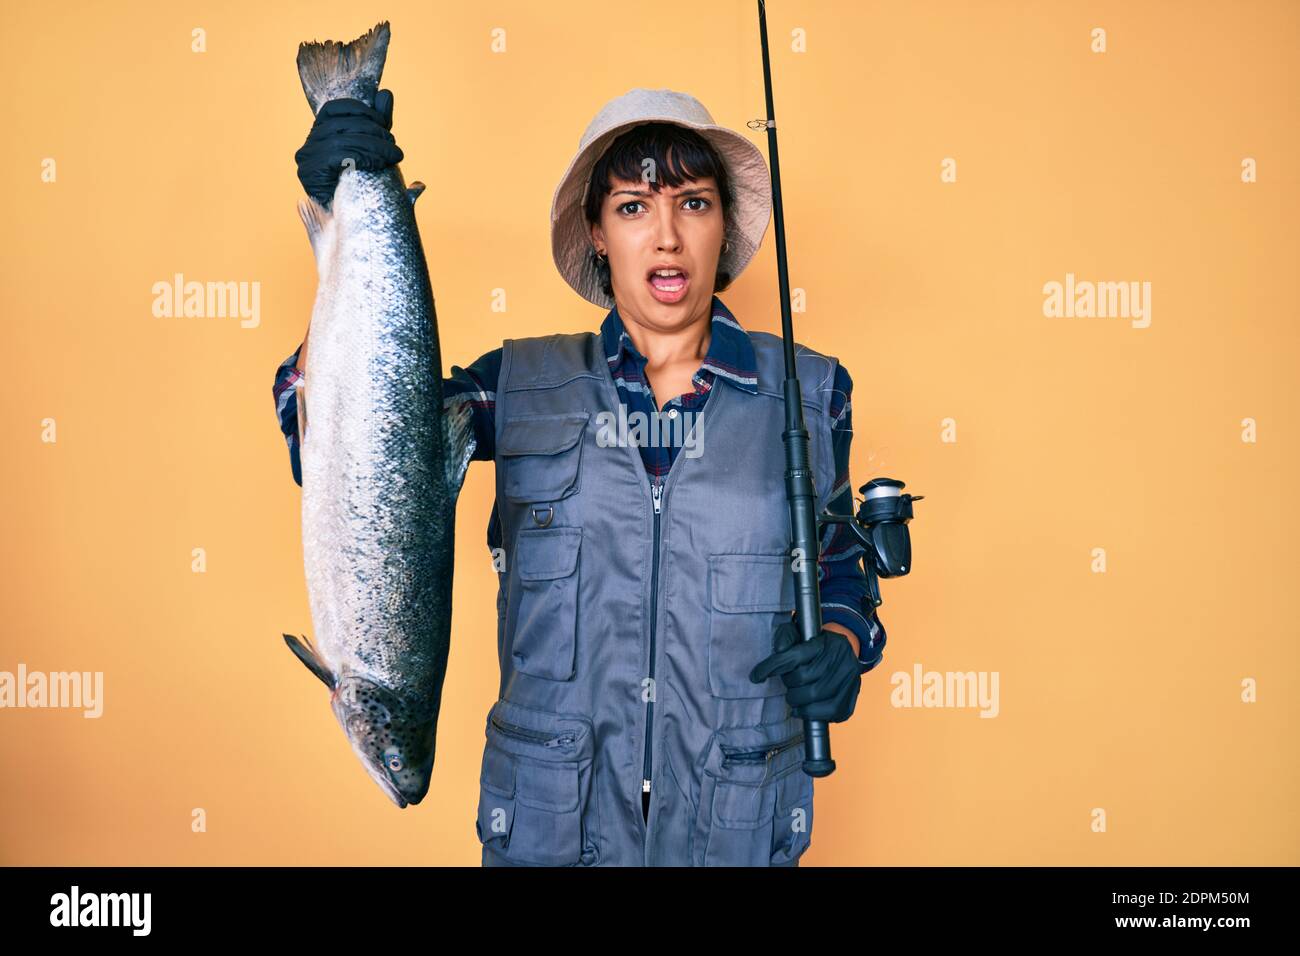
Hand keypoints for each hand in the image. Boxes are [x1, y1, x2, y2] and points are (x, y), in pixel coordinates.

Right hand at [295, 89, 403, 205]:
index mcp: (320, 135)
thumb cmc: (367, 191)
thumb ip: (378, 124)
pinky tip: (378, 165)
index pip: (334, 109)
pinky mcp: (309, 174)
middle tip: (395, 148)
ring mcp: (306, 160)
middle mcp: (308, 145)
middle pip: (341, 124)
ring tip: (394, 157)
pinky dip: (361, 157)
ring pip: (342, 140)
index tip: (384, 123)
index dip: (360, 110)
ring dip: (374, 146)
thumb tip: (386, 93)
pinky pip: (337, 156)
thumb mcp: (376, 152)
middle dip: (374, 132)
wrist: (356, 228)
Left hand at [748, 622, 862, 722]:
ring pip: (812, 697)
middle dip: (788, 683)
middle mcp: (840, 661)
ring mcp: (849, 682)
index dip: (772, 666)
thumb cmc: (816, 646)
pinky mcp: (849, 701)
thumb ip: (785, 637)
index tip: (756, 676)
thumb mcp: (799, 633)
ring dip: (796, 700)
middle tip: (789, 682)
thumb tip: (778, 651)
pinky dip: (809, 713)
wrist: (845, 654)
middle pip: (802, 678)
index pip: (793, 656)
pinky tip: (802, 708)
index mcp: (825, 643)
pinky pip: (826, 713)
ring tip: (795, 695)